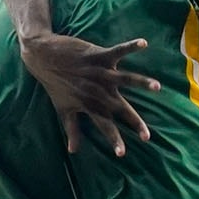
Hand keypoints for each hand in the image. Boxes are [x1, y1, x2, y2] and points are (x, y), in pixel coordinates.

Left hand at [17, 31, 161, 156]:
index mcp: (90, 104)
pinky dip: (130, 47)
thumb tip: (73, 151)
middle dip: (133, 122)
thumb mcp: (62, 108)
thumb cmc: (53, 83)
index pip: (105, 126)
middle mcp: (98, 91)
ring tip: (158, 87)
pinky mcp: (98, 56)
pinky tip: (144, 44)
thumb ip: (71, 129)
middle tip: (147, 137)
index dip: (113, 140)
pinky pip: (118, 51)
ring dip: (141, 82)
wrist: (41, 56)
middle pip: (120, 109)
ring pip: (125, 79)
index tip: (122, 154)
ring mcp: (99, 73)